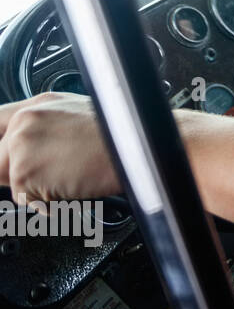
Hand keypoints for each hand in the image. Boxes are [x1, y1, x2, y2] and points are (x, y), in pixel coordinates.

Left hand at [0, 92, 121, 204]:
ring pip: (9, 181)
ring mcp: (21, 145)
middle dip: (17, 173)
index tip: (7, 160)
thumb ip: (48, 128)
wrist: (143, 147)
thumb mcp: (80, 118)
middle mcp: (25, 121)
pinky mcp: (24, 171)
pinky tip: (73, 188)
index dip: (1, 147)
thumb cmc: (126, 135)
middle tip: (50, 176)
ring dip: (34, 189)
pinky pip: (23, 200)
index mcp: (38, 105)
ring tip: (70, 180)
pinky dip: (47, 203)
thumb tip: (32, 149)